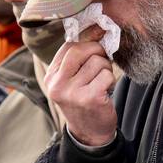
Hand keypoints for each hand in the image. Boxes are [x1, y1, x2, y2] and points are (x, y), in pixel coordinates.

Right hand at [43, 26, 116, 146]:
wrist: (89, 134)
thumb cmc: (83, 102)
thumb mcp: (71, 81)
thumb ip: (76, 60)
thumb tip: (96, 28)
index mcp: (51, 76)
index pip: (68, 46)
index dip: (87, 39)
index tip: (98, 38)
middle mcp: (57, 84)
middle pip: (81, 49)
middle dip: (98, 51)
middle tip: (103, 62)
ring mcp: (72, 92)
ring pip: (97, 62)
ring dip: (106, 69)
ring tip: (102, 82)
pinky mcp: (89, 98)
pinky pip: (107, 75)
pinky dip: (111, 81)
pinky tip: (106, 91)